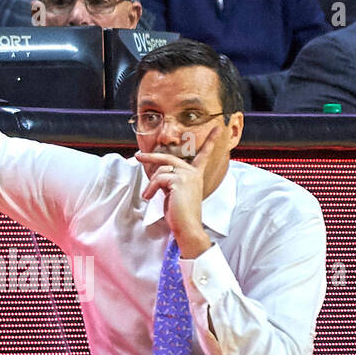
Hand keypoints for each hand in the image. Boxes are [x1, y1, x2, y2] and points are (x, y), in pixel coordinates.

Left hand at [136, 127, 216, 256]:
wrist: (187, 228)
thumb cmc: (180, 215)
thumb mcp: (174, 193)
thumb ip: (170, 180)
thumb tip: (157, 173)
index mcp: (196, 175)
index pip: (203, 154)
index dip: (210, 140)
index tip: (217, 127)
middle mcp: (193, 173)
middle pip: (169, 157)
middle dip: (151, 155)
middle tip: (138, 156)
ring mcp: (187, 176)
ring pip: (160, 170)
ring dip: (151, 183)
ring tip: (148, 195)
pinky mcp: (179, 181)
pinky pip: (158, 179)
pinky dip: (151, 188)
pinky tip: (149, 197)